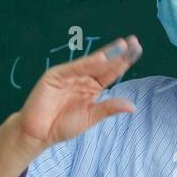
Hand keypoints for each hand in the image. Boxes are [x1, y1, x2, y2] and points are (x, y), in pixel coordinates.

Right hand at [0, 35, 141, 176]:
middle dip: (119, 53)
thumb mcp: (91, 117)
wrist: (39, 134)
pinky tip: (100, 59)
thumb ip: (109, 108)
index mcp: (92, 87)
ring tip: (122, 46)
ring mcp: (69, 76)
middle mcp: (82, 78)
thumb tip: (133, 106)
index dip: (124, 62)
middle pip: (104, 64)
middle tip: (134, 42)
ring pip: (90, 64)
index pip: (111, 72)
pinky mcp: (55, 76)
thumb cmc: (62, 126)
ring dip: (106, 54)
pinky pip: (73, 68)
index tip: (137, 50)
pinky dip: (86, 63)